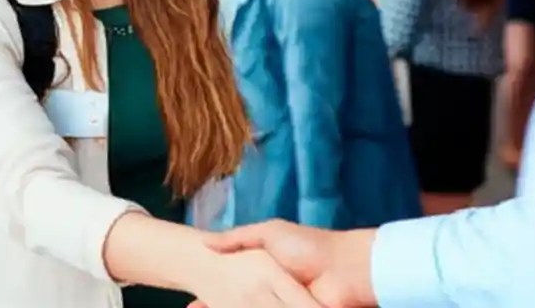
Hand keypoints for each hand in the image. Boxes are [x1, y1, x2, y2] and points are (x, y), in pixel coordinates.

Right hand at [200, 221, 376, 307]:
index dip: (210, 297)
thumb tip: (206, 242)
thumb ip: (239, 238)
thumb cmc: (308, 246)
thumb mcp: (270, 234)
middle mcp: (270, 294)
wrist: (344, 267)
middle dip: (214, 307)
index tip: (191, 305)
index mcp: (264, 274)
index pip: (231, 287)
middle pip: (236, 305)